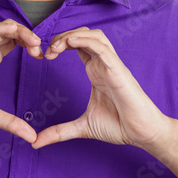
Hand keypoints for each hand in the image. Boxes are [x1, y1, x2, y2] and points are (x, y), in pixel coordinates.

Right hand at [0, 19, 40, 143]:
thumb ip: (12, 123)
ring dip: (18, 31)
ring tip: (33, 40)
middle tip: (40, 48)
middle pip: (9, 34)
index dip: (28, 45)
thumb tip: (33, 137)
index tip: (41, 56)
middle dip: (27, 36)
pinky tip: (12, 30)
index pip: (13, 43)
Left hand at [32, 27, 170, 150]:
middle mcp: (103, 64)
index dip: (59, 44)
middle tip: (47, 51)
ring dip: (73, 35)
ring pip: (94, 35)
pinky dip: (86, 41)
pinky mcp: (118, 70)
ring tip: (56, 47)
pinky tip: (70, 42)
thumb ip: (59, 132)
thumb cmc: (119, 125)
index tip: (44, 56)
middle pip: (83, 35)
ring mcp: (111, 65)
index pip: (77, 46)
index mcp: (95, 71)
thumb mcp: (82, 127)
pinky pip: (102, 47)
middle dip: (62, 36)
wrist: (141, 133)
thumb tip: (36, 142)